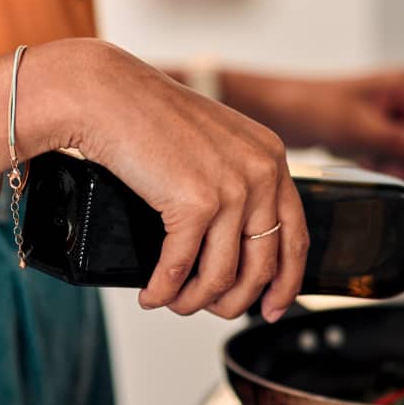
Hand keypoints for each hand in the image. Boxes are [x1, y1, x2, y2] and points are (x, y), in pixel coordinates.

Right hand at [0, 40, 307, 321]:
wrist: (107, 93)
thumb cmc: (151, 117)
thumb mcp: (218, 144)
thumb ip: (239, 182)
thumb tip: (239, 245)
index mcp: (272, 158)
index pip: (296, 236)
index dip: (286, 282)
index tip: (274, 306)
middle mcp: (261, 173)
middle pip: (262, 266)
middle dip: (235, 301)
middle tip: (212, 311)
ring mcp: (232, 188)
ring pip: (222, 276)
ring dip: (195, 301)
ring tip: (174, 303)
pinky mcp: (195, 203)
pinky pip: (182, 268)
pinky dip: (164, 290)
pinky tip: (152, 294)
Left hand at [219, 67, 403, 189]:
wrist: (280, 110)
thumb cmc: (313, 107)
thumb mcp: (359, 129)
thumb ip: (399, 141)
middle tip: (393, 168)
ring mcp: (394, 112)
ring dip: (402, 164)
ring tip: (374, 160)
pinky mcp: (381, 127)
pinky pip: (399, 153)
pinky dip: (387, 162)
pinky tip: (365, 158)